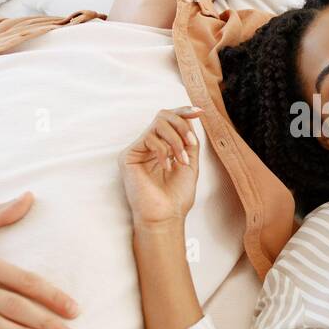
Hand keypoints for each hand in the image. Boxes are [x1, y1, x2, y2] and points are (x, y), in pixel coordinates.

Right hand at [120, 106, 202, 227]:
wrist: (166, 216)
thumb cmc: (177, 195)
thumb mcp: (190, 162)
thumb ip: (189, 140)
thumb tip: (189, 118)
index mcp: (162, 147)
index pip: (170, 121)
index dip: (184, 112)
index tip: (200, 111)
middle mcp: (148, 146)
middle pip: (163, 116)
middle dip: (181, 126)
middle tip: (191, 144)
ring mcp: (138, 150)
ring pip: (158, 123)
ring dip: (176, 140)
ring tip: (181, 161)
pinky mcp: (128, 155)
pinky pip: (149, 138)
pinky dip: (163, 150)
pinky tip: (167, 167)